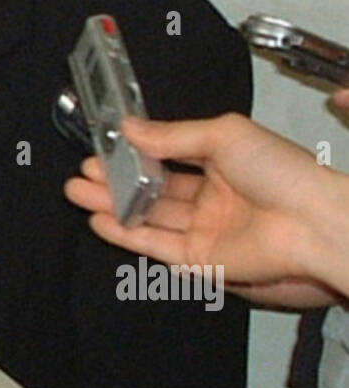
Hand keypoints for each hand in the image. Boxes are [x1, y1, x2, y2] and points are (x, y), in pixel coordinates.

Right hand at [63, 113, 348, 304]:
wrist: (310, 221)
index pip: (169, 155)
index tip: (104, 145)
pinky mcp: (200, 260)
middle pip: (153, 188)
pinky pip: (156, 245)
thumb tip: (129, 127)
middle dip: (116, 179)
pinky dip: (125, 233)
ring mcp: (204, 230)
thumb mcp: (223, 135)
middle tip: (82, 171)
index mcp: (222, 162)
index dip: (136, 152)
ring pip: (149, 216)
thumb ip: (172, 135)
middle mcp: (211, 197)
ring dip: (112, 204)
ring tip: (76, 191)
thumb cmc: (280, 171)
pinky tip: (100, 219)